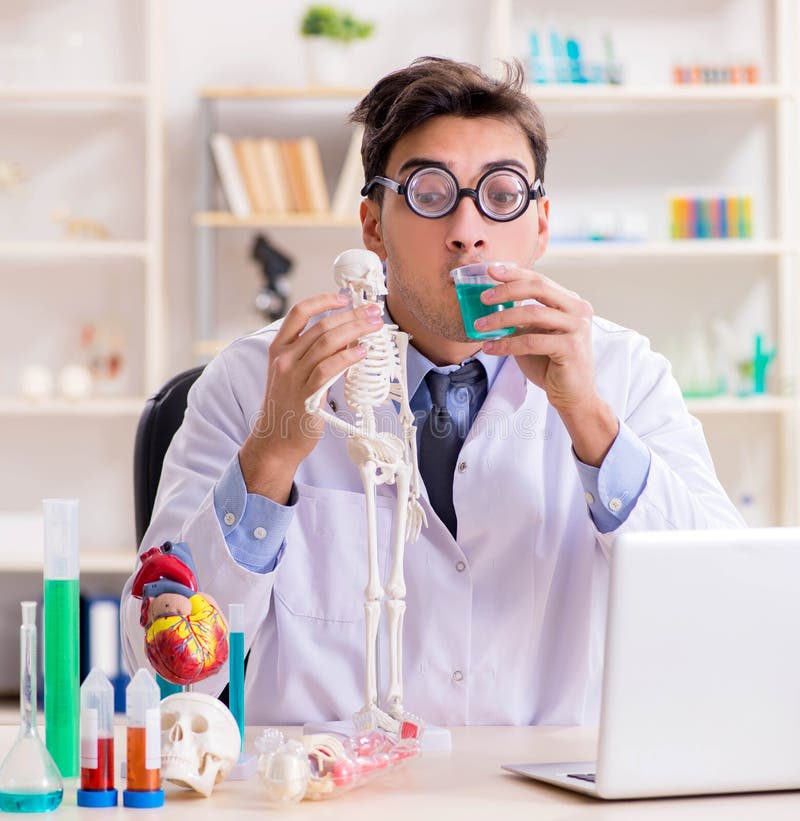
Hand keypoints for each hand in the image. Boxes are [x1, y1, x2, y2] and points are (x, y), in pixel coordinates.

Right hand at [240, 293, 382, 500]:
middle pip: (322, 326)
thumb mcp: (292, 373)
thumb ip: (313, 354)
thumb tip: (347, 337)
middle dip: (352, 316)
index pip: (299, 313)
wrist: (274, 440)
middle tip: (373, 312)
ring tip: (374, 328)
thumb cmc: (288, 406)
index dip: (323, 301)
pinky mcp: (306, 395)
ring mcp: (294, 376)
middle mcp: (284, 358)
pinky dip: (348, 357)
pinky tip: (362, 352)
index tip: (344, 298)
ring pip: (327, 342)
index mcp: (278, 348)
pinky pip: (329, 368)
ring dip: (355, 331)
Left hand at [476, 264, 617, 465]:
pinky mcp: (572, 347)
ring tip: (480, 327)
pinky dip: (508, 344)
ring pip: (533, 313)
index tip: (491, 270)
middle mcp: (578, 309)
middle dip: (507, 289)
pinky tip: (491, 348)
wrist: (572, 395)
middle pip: (538, 288)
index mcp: (570, 302)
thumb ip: (519, 319)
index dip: (514, 273)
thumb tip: (489, 305)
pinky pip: (532, 341)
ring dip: (501, 319)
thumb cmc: (551, 365)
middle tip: (483, 298)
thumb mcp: (533, 335)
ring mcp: (577, 327)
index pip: (540, 280)